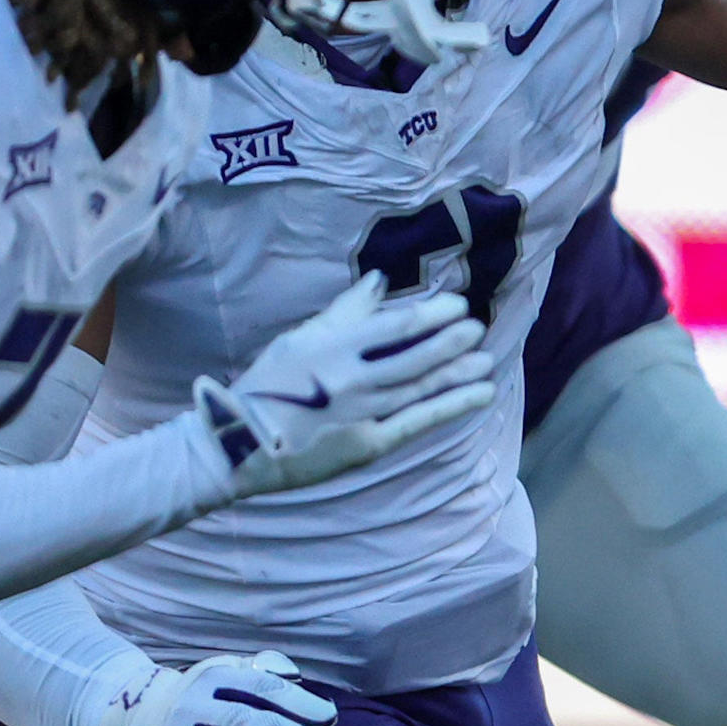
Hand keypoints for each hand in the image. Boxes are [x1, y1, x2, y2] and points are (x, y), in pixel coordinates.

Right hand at [89, 648, 333, 725]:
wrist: (130, 720)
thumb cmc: (204, 699)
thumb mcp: (228, 674)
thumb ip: (266, 670)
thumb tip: (296, 676)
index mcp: (215, 680)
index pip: (260, 687)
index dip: (296, 701)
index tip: (328, 718)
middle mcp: (193, 710)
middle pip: (238, 719)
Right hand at [190, 271, 496, 497]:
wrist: (239, 444)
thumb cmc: (268, 386)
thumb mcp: (299, 339)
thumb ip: (345, 311)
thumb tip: (380, 280)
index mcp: (334, 347)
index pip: (395, 326)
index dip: (432, 315)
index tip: (459, 306)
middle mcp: (352, 379)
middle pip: (415, 357)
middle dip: (452, 341)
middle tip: (477, 329)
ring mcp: (362, 413)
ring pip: (422, 388)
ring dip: (459, 373)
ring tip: (487, 360)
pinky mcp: (368, 445)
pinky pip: (418, 422)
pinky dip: (452, 406)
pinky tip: (481, 394)